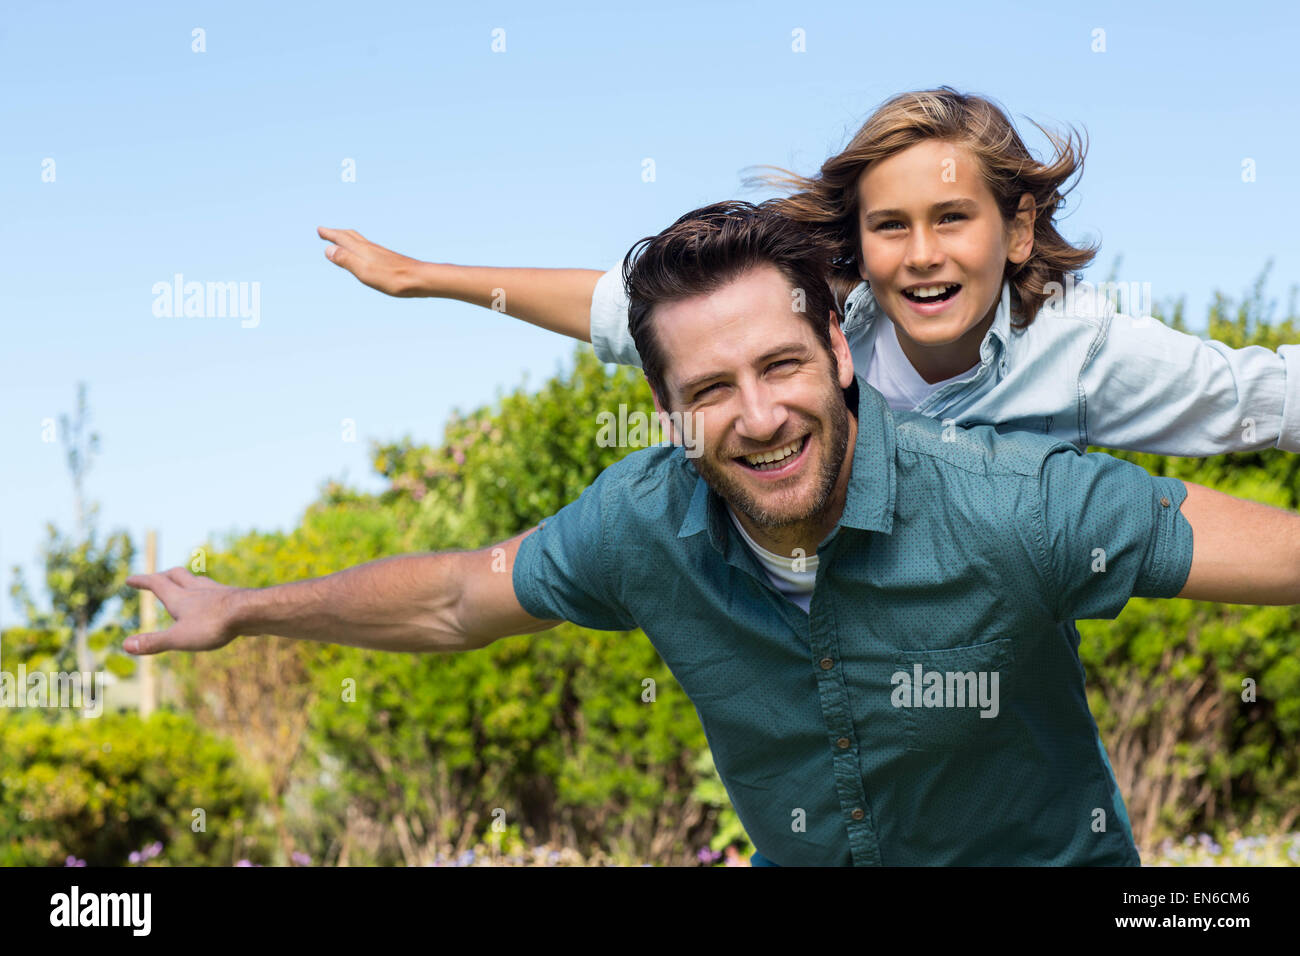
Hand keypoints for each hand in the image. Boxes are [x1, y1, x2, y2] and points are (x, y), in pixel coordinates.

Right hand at [124, 567, 241, 654]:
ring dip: (187, 580)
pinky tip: (215, 597)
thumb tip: (125, 645)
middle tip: (157, 577)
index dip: (142, 581)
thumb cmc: (213, 625)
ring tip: (186, 583)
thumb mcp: (179, 637)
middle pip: (177, 575)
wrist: (251, 612)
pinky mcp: (232, 597)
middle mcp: (196, 590)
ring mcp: (216, 591)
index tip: (130, 579)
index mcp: (179, 597)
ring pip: (198, 580)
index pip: (156, 583)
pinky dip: (208, 591)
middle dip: (163, 575)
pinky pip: (216, 590)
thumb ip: (154, 642)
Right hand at [318, 226, 429, 296]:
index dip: (330, 234)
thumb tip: (327, 249)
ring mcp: (381, 253)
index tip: (319, 230)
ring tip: (342, 239)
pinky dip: (360, 247)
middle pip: (350, 236)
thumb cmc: (393, 278)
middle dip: (337, 234)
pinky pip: (369, 249)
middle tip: (325, 231)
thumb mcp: (364, 271)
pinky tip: (366, 253)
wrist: (420, 279)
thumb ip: (346, 260)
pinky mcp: (389, 260)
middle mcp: (371, 248)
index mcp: (363, 250)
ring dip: (348, 239)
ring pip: (360, 242)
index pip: (342, 239)